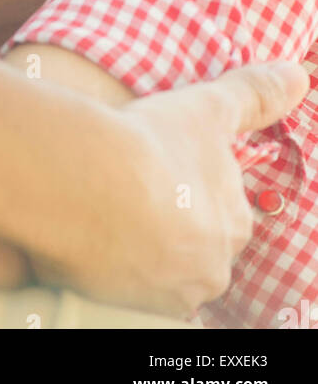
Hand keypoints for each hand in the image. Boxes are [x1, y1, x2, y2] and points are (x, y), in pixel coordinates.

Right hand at [27, 60, 308, 317]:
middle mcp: (213, 267)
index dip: (187, 188)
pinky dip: (115, 268)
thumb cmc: (152, 144)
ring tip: (107, 210)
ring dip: (143, 248)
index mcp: (234, 223)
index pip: (220, 213)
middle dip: (170, 225)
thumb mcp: (208, 108)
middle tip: (130, 190)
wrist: (87, 183)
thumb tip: (299, 76)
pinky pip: (129, 290)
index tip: (158, 170)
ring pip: (162, 270)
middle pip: (194, 247)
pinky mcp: (131, 307)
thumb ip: (254, 94)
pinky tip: (94, 237)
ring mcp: (172, 291)